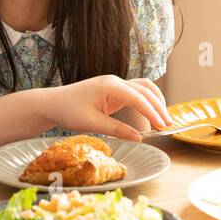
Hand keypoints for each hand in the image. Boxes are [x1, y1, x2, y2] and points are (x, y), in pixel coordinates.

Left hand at [40, 75, 169, 140]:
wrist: (53, 103)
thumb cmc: (68, 111)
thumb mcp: (92, 123)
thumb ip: (117, 129)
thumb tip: (139, 138)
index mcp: (110, 86)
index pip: (138, 97)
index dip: (152, 112)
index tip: (162, 126)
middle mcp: (115, 81)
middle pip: (146, 90)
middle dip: (159, 107)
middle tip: (167, 125)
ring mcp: (115, 84)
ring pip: (144, 88)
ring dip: (156, 101)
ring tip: (164, 119)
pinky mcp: (114, 91)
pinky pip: (136, 92)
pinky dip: (147, 101)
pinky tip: (152, 113)